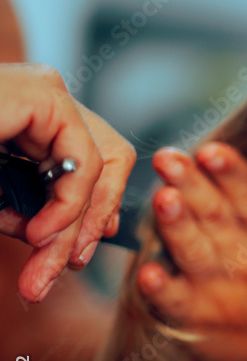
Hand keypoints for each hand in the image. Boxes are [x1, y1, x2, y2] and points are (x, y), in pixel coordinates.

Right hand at [0, 63, 136, 300]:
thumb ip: (23, 211)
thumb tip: (71, 245)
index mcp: (32, 120)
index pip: (91, 166)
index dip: (93, 212)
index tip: (73, 257)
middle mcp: (46, 101)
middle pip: (108, 163)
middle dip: (91, 221)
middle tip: (66, 267)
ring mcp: (47, 92)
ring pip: (100, 168)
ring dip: (76, 223)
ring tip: (44, 257)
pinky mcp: (43, 94)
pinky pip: (84, 161)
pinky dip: (70, 203)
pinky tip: (39, 231)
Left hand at [140, 141, 246, 360]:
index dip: (236, 178)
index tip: (211, 151)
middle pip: (224, 224)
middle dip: (197, 190)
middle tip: (168, 158)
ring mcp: (227, 301)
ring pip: (201, 260)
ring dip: (181, 232)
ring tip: (162, 200)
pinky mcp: (200, 330)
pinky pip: (181, 310)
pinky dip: (165, 294)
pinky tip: (146, 274)